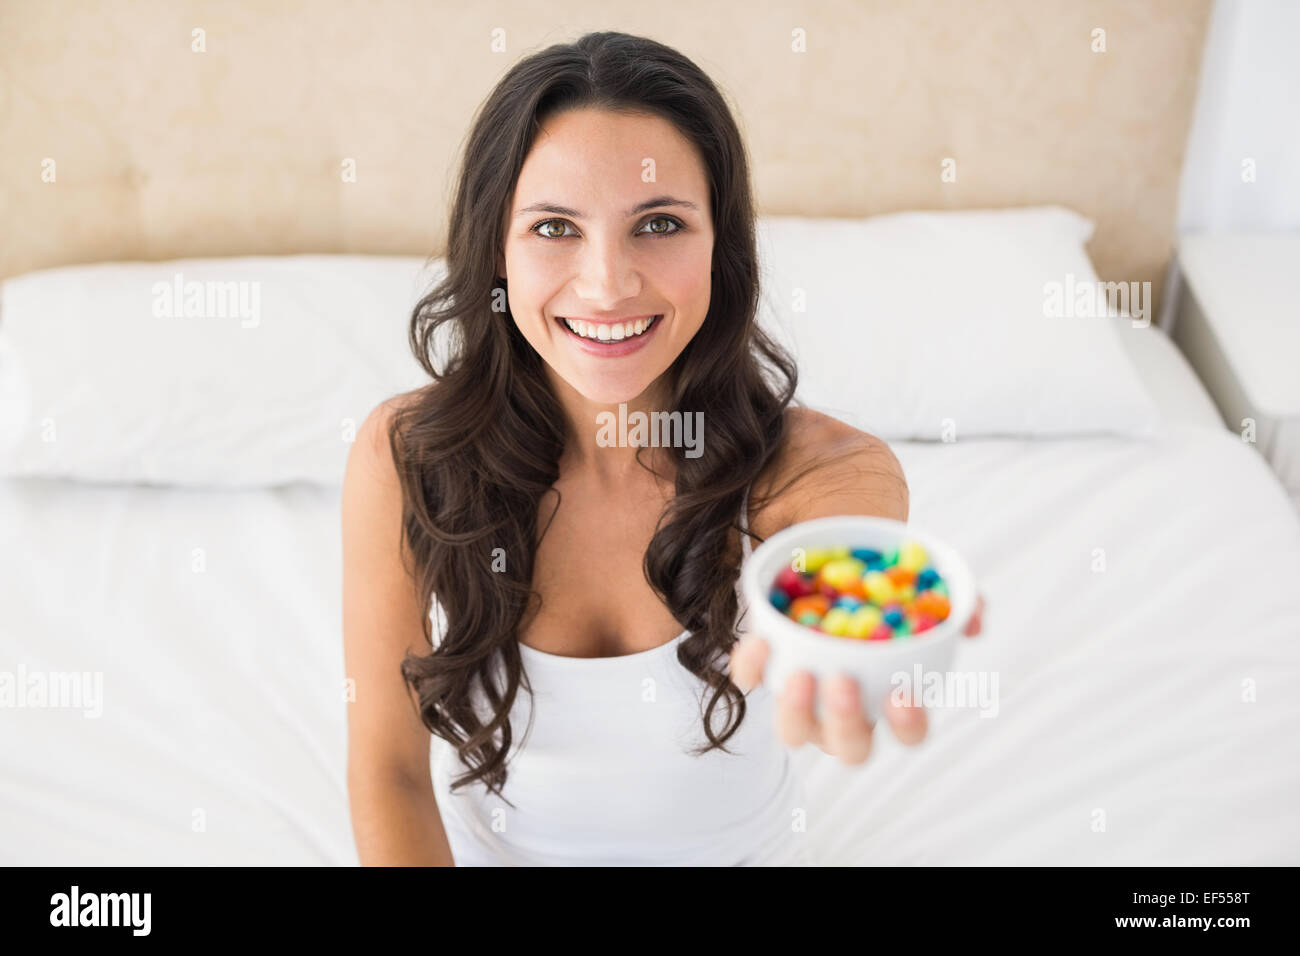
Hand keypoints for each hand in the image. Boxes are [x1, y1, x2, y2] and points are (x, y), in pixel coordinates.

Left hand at [729, 594, 984, 764]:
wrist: (835, 551)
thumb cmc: (886, 583)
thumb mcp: (922, 583)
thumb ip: (955, 600)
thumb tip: (972, 616)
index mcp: (892, 699)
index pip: (909, 733)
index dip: (908, 724)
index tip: (903, 693)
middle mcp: (845, 711)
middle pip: (848, 746)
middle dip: (845, 722)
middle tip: (841, 683)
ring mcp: (803, 696)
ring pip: (794, 730)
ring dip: (795, 712)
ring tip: (800, 677)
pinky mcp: (764, 667)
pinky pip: (750, 679)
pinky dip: (751, 665)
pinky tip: (761, 640)